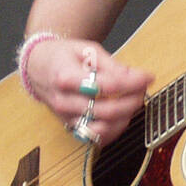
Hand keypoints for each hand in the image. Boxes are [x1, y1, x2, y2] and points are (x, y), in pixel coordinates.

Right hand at [25, 38, 152, 145]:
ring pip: (102, 128)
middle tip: (143, 89)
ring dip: (125, 118)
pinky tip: (123, 116)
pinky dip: (114, 130)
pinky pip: (95, 137)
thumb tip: (133, 77)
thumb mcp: (86, 49)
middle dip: (132, 101)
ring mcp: (66, 117)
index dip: (132, 82)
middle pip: (106, 110)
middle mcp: (64, 100)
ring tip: (135, 102)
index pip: (106, 85)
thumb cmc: (63, 55)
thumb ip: (111, 64)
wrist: (37, 66)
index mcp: (66, 77)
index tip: (147, 76)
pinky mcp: (69, 126)